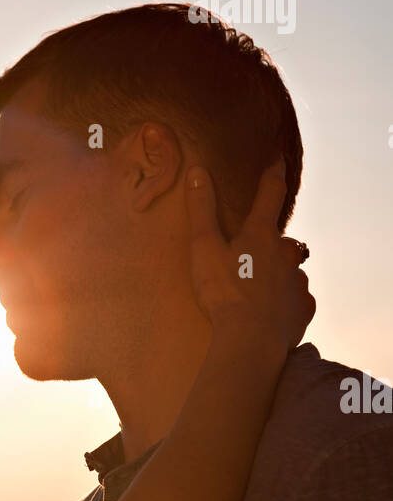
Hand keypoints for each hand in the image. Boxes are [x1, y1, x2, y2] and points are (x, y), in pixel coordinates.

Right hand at [186, 157, 315, 366]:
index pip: (271, 193)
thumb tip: (198, 171)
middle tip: (254, 254)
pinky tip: (273, 313)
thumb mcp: (204, 250)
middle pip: (282, 239)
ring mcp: (298, 281)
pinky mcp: (303, 308)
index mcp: (261, 234)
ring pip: (290, 271)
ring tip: (258, 292)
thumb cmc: (225, 294)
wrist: (251, 341)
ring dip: (278, 275)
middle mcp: (286, 253)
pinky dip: (287, 302)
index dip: (274, 173)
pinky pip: (297, 300)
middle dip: (271, 243)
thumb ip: (201, 211)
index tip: (278, 159)